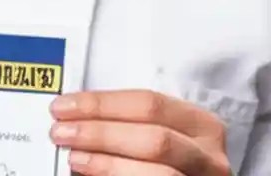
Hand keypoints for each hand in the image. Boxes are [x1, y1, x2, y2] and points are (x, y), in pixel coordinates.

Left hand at [49, 90, 230, 175]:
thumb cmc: (159, 159)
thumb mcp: (153, 134)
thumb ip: (125, 125)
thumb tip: (74, 117)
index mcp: (201, 125)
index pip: (149, 103)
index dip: (102, 104)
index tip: (64, 106)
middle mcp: (209, 156)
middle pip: (154, 138)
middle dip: (101, 133)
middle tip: (61, 132)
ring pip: (157, 172)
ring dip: (107, 163)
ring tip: (74, 157)